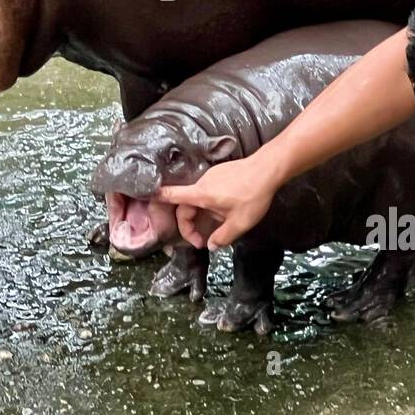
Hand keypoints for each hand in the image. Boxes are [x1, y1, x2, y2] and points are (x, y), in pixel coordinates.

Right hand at [156, 156, 278, 248]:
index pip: (172, 195)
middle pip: (185, 205)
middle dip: (188, 225)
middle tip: (200, 242)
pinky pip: (208, 192)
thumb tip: (211, 245)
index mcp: (201, 194)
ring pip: (198, 199)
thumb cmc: (253, 195)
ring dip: (202, 215)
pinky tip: (227, 210)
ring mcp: (211, 176)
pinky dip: (210, 204)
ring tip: (220, 225)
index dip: (157, 197)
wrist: (268, 169)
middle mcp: (202, 183)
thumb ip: (223, 237)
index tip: (146, 199)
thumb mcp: (240, 223)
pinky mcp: (221, 173)